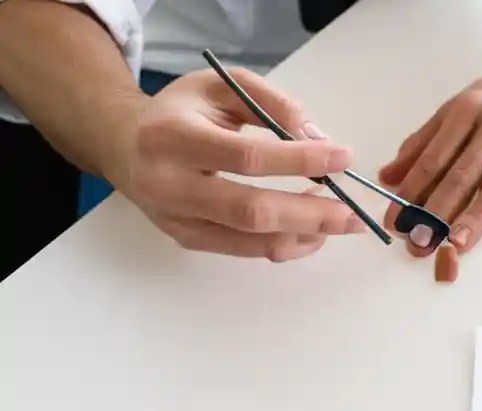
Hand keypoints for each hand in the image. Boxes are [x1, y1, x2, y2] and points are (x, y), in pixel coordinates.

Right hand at [105, 68, 363, 260]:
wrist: (123, 144)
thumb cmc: (181, 111)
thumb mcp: (221, 85)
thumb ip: (272, 103)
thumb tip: (318, 138)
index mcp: (173, 137)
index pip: (248, 157)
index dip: (300, 160)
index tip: (343, 156)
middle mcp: (170, 185)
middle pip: (252, 211)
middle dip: (311, 214)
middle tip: (354, 213)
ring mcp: (177, 220)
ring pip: (252, 240)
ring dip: (306, 235)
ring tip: (342, 222)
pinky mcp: (187, 240)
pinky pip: (245, 250)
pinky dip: (286, 243)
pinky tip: (313, 230)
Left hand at [378, 44, 481, 255]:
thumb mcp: (462, 106)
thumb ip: (425, 140)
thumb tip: (389, 176)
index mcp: (466, 111)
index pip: (432, 158)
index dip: (410, 192)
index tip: (393, 222)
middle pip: (462, 173)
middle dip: (436, 211)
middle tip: (418, 243)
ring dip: (478, 215)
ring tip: (458, 244)